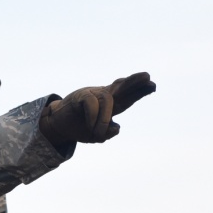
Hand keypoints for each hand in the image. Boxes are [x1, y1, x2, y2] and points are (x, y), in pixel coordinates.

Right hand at [38, 72, 155, 145]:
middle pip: (122, 86)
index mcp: (111, 105)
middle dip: (134, 82)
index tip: (153, 86)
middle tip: (147, 77)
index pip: (128, 96)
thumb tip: (117, 127)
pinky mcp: (81, 95)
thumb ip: (107, 133)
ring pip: (107, 99)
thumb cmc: (80, 128)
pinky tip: (89, 126)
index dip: (139, 91)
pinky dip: (92, 117)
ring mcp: (92, 93)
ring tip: (98, 133)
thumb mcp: (97, 136)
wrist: (59, 126)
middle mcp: (104, 96)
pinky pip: (92, 104)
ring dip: (104, 118)